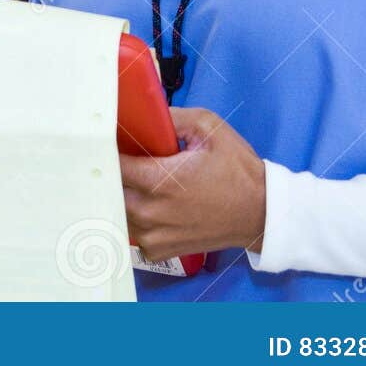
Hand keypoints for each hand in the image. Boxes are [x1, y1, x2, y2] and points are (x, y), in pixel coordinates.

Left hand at [119, 107, 266, 263]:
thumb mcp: (210, 128)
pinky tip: (146, 205)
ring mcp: (154, 236)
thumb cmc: (236, 170)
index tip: (105, 141)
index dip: (105, 151)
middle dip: (112, 174)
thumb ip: (172, 118)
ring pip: (117, 212)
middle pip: (109, 190)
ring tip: (136, 181)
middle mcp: (152, 212)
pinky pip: (131, 234)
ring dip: (120, 196)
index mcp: (160, 180)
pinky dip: (133, 220)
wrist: (260, 212)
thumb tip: (143, 114)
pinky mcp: (159, 251)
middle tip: (122, 158)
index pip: (113, 166)